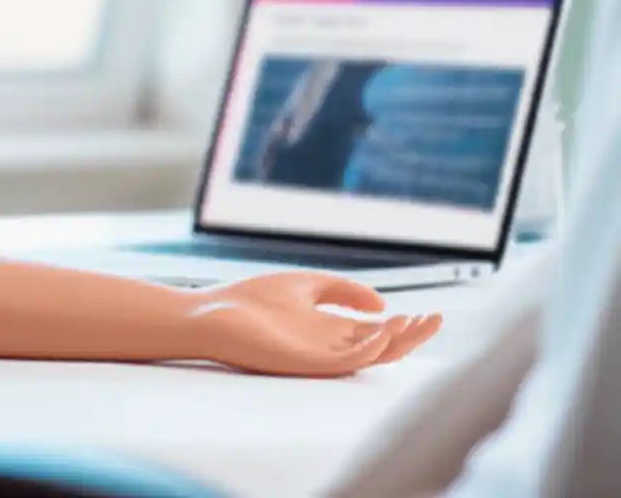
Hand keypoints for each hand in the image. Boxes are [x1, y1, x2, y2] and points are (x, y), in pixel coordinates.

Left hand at [190, 272, 441, 376]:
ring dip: (396, 342)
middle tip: (436, 319)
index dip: (404, 325)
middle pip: (381, 348)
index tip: (429, 312)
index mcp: (329, 331)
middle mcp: (329, 347)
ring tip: (416, 322)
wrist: (211, 315)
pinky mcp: (304, 362)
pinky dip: (366, 347)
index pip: (376, 332)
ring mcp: (318, 356)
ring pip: (369, 357)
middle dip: (412, 336)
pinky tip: (381, 328)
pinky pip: (344, 361)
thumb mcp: (306, 286)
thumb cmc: (250, 301)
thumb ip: (343, 290)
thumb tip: (382, 303)